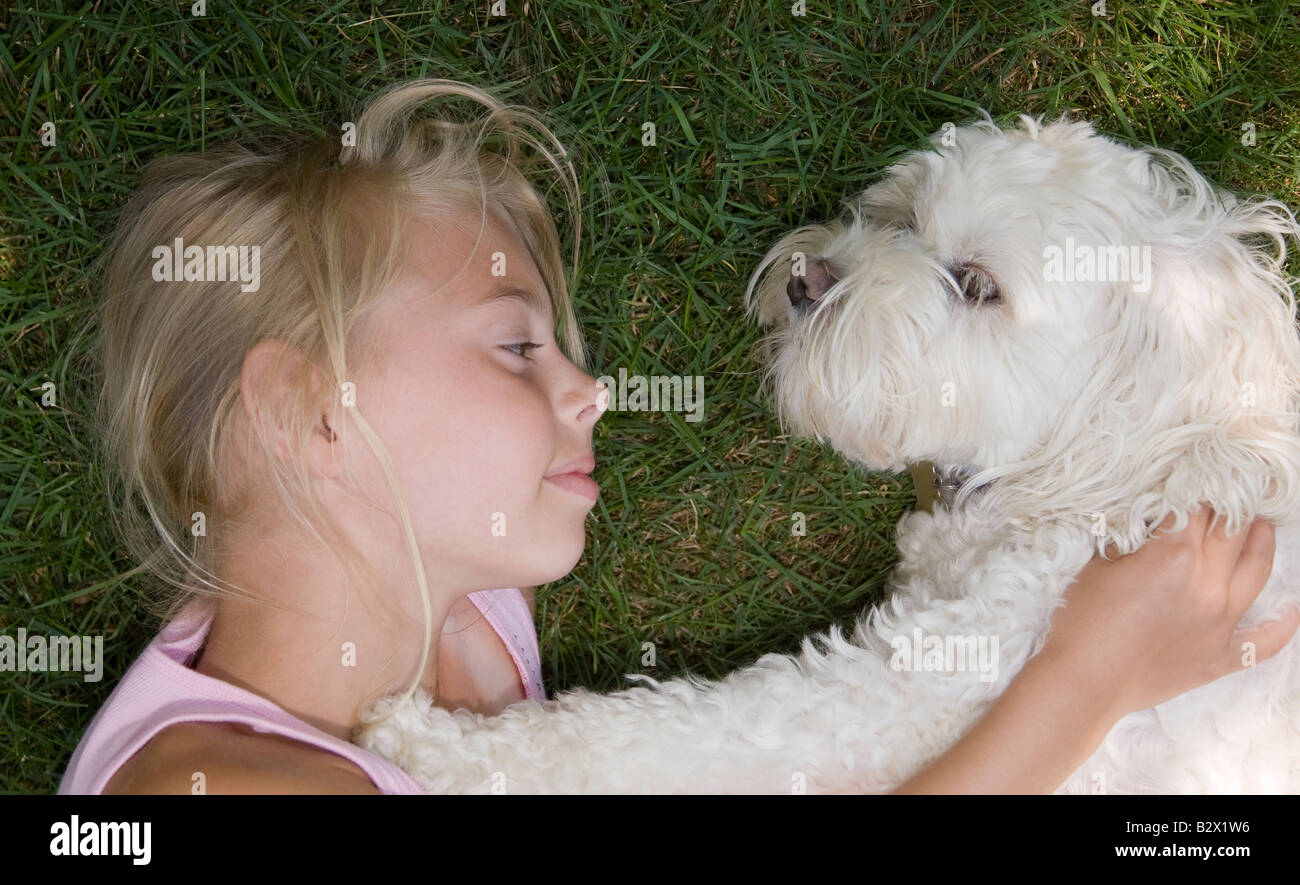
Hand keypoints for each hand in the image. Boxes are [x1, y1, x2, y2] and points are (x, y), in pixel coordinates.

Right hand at [1042, 504, 1299, 718]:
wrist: (1083, 682)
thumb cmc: (1080, 622)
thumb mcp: (1099, 565)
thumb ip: (1132, 539)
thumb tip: (1152, 523)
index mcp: (1172, 556)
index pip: (1194, 509)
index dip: (1195, 490)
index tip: (1196, 480)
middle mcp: (1205, 585)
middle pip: (1229, 532)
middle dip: (1229, 508)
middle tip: (1230, 493)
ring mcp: (1219, 622)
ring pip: (1255, 571)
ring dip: (1261, 543)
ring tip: (1262, 526)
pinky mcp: (1220, 655)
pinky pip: (1265, 640)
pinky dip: (1283, 623)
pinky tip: (1292, 608)